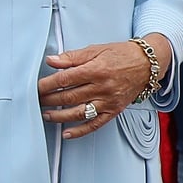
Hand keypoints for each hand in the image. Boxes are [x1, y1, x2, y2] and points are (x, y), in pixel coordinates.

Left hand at [40, 40, 164, 137]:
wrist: (147, 64)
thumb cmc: (122, 55)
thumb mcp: (96, 49)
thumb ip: (72, 57)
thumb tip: (51, 61)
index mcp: (95, 69)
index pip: (64, 80)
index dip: (46, 85)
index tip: (36, 87)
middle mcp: (102, 87)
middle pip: (68, 97)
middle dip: (49, 100)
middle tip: (37, 101)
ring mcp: (108, 101)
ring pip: (78, 113)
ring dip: (59, 116)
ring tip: (47, 115)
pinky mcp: (114, 110)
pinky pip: (95, 124)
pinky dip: (80, 131)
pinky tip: (67, 133)